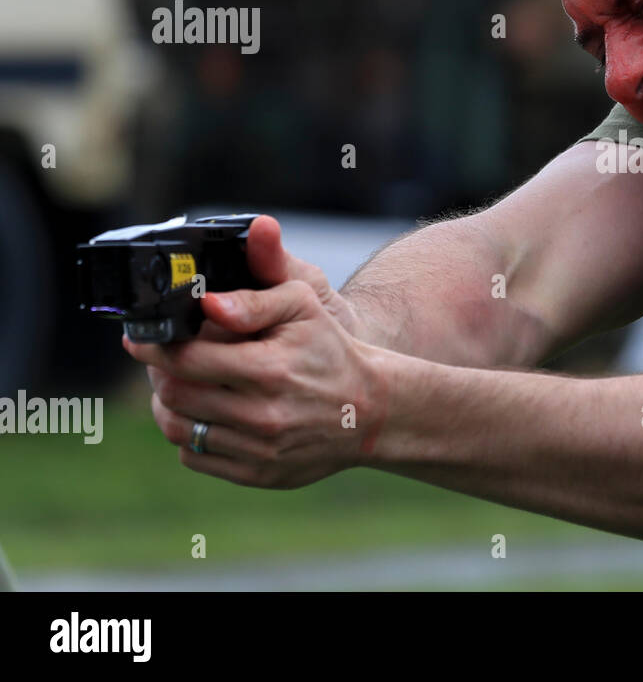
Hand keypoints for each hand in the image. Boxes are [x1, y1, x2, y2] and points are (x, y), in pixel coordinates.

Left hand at [124, 215, 387, 487]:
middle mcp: (263, 415)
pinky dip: (190, 435)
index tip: (139, 339)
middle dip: (158, 374)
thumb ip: (253, 300)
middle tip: (161, 359)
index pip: (185, 359)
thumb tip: (206, 305)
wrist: (370, 409)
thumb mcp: (303, 307)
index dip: (153, 347)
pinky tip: (206, 414)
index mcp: (269, 370)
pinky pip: (196, 457)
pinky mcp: (258, 475)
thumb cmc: (330, 350)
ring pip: (178, 430)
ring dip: (168, 406)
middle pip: (173, 396)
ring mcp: (259, 450)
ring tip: (178, 387)